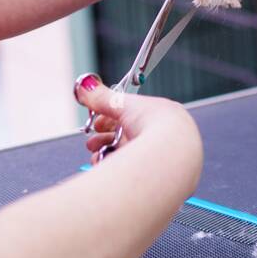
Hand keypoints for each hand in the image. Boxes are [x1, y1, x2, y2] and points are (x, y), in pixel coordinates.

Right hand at [74, 73, 202, 170]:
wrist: (171, 153)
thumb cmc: (157, 123)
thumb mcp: (123, 105)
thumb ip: (101, 97)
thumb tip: (85, 86)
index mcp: (156, 113)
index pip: (129, 115)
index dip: (108, 118)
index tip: (96, 123)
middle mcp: (156, 134)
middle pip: (123, 136)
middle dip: (102, 139)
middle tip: (92, 143)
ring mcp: (154, 153)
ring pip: (124, 154)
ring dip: (104, 154)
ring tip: (96, 155)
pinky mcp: (150, 171)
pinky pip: (127, 169)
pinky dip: (113, 167)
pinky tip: (105, 165)